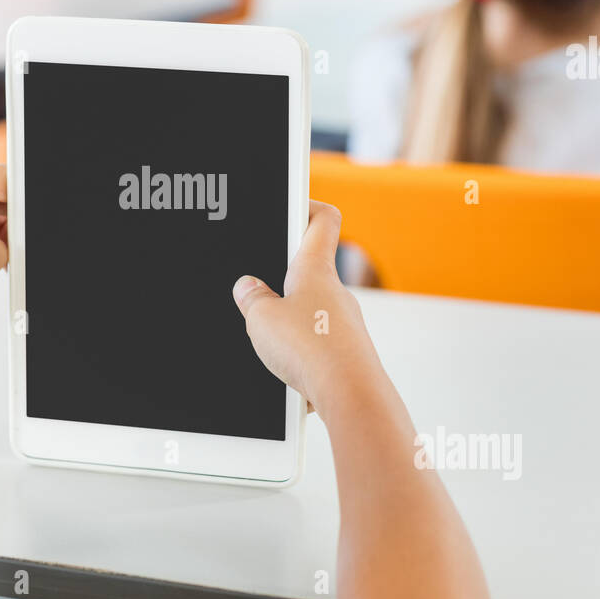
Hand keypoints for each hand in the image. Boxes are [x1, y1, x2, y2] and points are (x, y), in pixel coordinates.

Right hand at [232, 201, 384, 418]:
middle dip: (283, 275)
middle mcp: (335, 292)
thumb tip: (248, 288)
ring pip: (312, 310)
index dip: (307, 204)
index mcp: (315, 269)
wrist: (351, 396)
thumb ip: (251, 299)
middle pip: (311, 268)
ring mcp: (344, 322)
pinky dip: (300, 353)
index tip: (292, 201)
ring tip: (267, 340)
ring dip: (289, 319)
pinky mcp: (346, 352)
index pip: (322, 219)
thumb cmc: (312, 351)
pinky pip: (318, 344)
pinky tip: (285, 370)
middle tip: (259, 284)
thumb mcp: (261, 319)